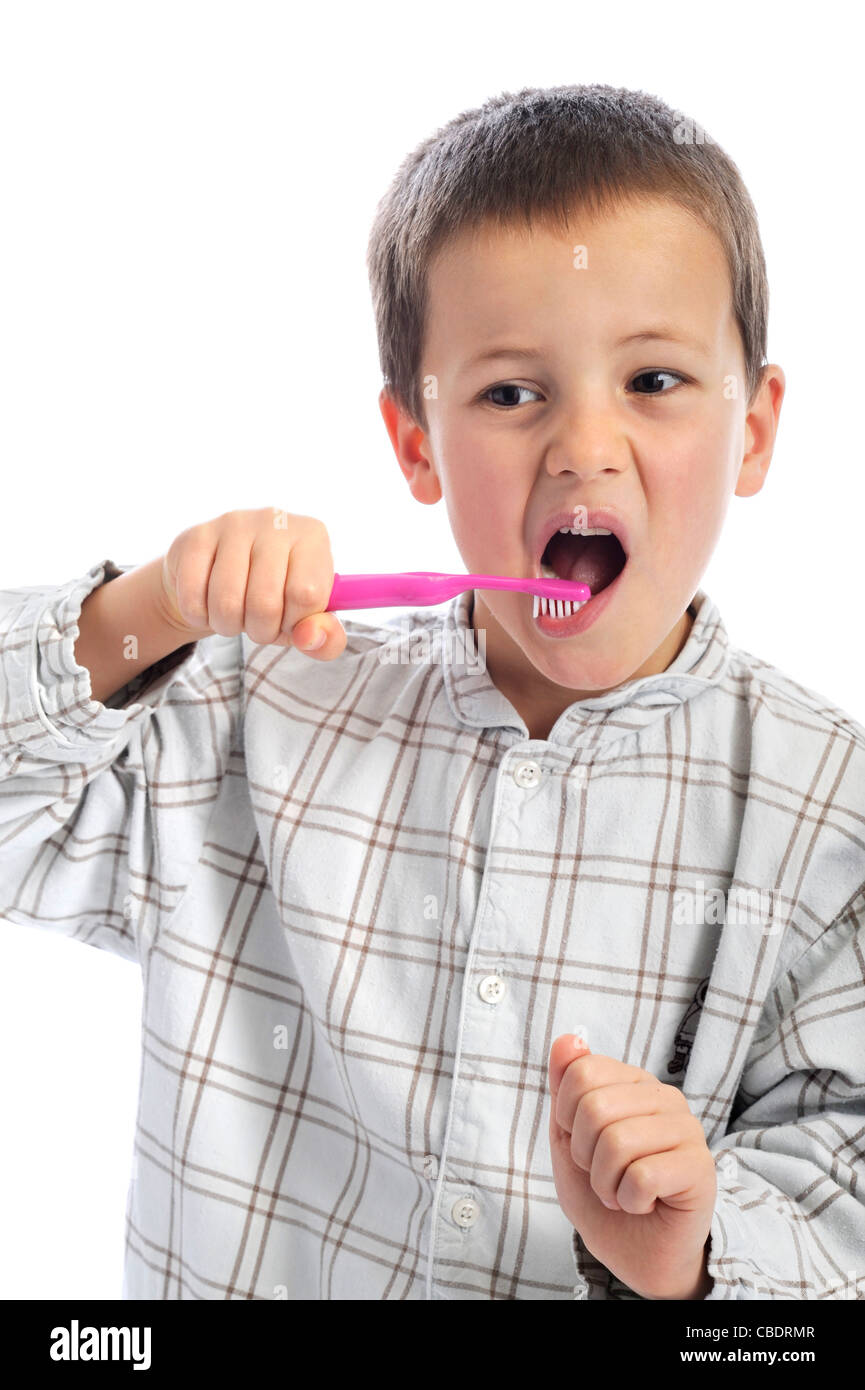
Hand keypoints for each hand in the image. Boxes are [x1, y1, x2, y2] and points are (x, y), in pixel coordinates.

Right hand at [157, 507, 345, 658]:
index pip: (307, 596)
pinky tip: (208, 603)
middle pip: (264, 603)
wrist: (221, 572)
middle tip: (259, 623)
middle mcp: (275, 521)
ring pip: (226, 603)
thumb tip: (310, 637)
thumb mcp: (308, 620)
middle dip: (260, 631)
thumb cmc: (275, 596)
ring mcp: (233, 524)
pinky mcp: (196, 536)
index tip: (289, 618)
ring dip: (228, 626)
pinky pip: (193, 599)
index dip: (294, 622)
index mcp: (313, 537)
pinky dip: (200, 617)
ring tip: (235, 614)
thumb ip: (326, 638)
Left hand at [548, 1032, 715, 1298]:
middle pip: (594, 1107)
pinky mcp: (701, 1166)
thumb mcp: (569, 1141)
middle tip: (605, 1175)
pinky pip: (642, 1175)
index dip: (567, 1118)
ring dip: (606, 1184)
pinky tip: (644, 1204)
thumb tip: (568, 1039)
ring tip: (623, 1192)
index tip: (584, 1145)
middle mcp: (664, 1096)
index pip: (581, 1072)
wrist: (638, 1256)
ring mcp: (687, 1128)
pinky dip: (630, 1201)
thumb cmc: (605, 1197)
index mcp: (632, 1082)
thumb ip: (565, 1088)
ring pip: (616, 1142)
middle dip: (586, 1155)